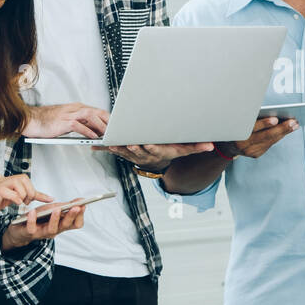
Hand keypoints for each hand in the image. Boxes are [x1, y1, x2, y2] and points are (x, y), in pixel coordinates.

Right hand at [0, 174, 50, 231]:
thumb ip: (12, 198)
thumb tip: (25, 199)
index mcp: (1, 181)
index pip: (23, 180)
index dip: (38, 191)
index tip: (49, 199)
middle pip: (24, 178)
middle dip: (30, 192)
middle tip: (26, 203)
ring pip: (20, 182)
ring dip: (24, 195)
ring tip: (19, 204)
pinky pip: (10, 191)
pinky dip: (15, 199)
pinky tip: (12, 206)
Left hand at [1, 201, 84, 250]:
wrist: (20, 229)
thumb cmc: (38, 218)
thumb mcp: (53, 209)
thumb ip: (65, 206)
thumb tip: (80, 200)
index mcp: (61, 225)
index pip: (76, 224)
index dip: (80, 216)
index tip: (83, 205)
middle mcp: (55, 230)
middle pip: (66, 226)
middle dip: (72, 216)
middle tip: (76, 207)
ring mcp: (42, 232)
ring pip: (52, 229)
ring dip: (55, 219)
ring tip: (57, 209)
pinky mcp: (30, 233)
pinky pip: (32, 228)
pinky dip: (32, 219)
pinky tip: (33, 211)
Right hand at [23, 103, 108, 139]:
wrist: (32, 120)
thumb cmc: (49, 121)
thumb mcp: (69, 121)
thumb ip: (82, 123)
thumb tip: (95, 130)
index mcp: (77, 108)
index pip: (97, 111)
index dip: (107, 118)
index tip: (115, 126)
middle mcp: (75, 109)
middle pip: (96, 111)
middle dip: (108, 121)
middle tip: (116, 130)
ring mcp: (69, 114)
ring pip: (90, 116)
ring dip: (100, 125)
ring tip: (107, 134)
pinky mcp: (63, 122)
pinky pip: (78, 125)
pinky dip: (87, 131)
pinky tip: (93, 136)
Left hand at [98, 142, 214, 171]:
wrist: (154, 163)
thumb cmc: (167, 152)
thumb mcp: (182, 150)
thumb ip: (195, 147)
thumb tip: (210, 145)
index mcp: (155, 151)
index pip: (151, 149)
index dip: (147, 147)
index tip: (144, 143)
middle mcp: (142, 154)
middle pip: (135, 150)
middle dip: (129, 146)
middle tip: (125, 142)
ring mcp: (131, 154)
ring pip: (121, 150)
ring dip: (114, 147)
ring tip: (108, 142)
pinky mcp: (122, 151)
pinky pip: (111, 150)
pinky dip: (102, 148)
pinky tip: (93, 145)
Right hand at [215, 116, 298, 160]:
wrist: (225, 145)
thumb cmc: (233, 127)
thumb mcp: (237, 120)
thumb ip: (248, 116)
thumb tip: (269, 111)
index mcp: (236, 133)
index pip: (252, 127)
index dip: (264, 123)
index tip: (275, 119)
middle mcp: (243, 144)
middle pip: (266, 136)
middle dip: (281, 129)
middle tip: (293, 122)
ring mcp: (250, 151)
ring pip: (270, 141)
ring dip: (284, 133)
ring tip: (294, 125)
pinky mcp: (255, 154)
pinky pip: (269, 144)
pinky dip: (278, 136)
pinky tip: (286, 130)